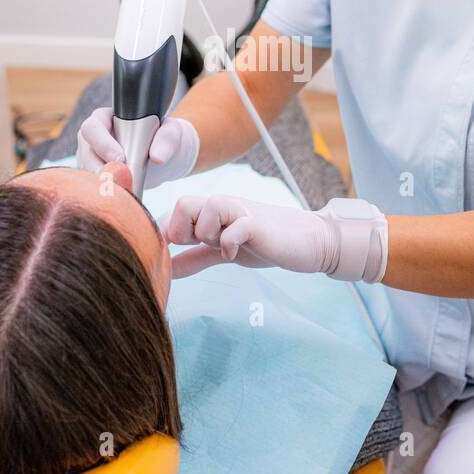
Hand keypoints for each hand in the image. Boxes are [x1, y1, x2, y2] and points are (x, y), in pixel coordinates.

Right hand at [76, 107, 199, 188]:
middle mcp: (93, 139)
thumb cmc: (163, 139)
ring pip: (86, 173)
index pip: (92, 127)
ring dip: (101, 184)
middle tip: (117, 181)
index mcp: (106, 119)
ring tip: (121, 192)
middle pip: (85, 154)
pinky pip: (92, 187)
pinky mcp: (95, 178)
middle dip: (99, 169)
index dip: (102, 143)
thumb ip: (167, 139)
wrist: (163, 159)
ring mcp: (91, 160)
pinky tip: (120, 197)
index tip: (119, 158)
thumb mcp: (171, 133)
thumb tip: (158, 158)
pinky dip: (104, 193)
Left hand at [163, 195, 386, 282]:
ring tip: (223, 248)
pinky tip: (234, 255)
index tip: (186, 249)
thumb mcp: (222, 252)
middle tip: (202, 246)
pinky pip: (233, 228)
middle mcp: (224, 206)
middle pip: (183, 203)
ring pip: (207, 209)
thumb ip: (195, 258)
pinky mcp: (257, 225)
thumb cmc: (264, 244)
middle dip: (184, 231)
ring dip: (207, 235)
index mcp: (212, 210)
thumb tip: (166, 270)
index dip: (172, 232)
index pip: (176, 210)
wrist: (307, 243)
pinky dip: (228, 244)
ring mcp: (241, 212)